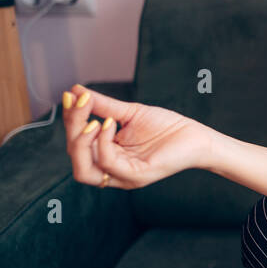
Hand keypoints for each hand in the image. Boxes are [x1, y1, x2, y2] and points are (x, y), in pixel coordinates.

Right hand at [62, 83, 213, 188]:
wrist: (196, 136)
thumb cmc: (166, 127)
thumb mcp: (129, 113)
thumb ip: (103, 106)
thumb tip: (76, 91)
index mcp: (108, 156)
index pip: (76, 144)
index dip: (70, 120)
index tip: (71, 95)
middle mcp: (112, 170)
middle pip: (75, 157)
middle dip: (73, 128)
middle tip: (80, 104)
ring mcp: (123, 176)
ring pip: (84, 169)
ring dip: (82, 142)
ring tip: (93, 120)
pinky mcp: (137, 176)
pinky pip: (108, 163)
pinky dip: (103, 142)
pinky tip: (111, 123)